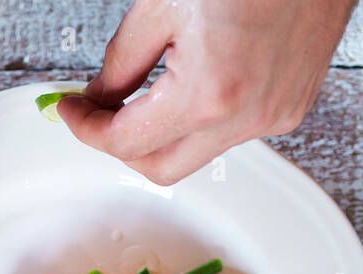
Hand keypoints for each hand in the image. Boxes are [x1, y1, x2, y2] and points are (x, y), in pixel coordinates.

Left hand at [58, 0, 355, 185]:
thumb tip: (99, 98)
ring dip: (163, 132)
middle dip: (121, 146)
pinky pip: (230, 133)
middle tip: (97, 113)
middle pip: (160, 168)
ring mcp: (273, 116)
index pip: (126, 143)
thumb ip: (121, 63)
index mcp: (210, 93)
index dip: (87, 129)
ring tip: (143, 93)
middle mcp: (247, 116)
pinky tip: (190, 85)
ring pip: (197, 152)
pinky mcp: (290, 108)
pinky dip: (200, 119)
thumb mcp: (163, 4)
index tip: (72, 112)